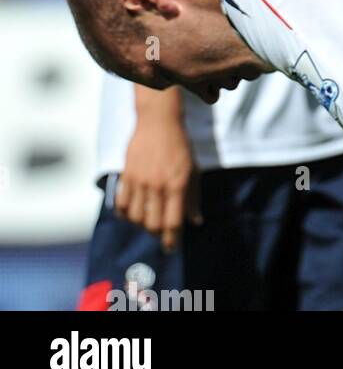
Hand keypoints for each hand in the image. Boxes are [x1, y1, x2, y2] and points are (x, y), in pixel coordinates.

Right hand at [115, 101, 200, 251]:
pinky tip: (131, 213)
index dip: (172, 238)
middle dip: (157, 234)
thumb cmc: (180, 146)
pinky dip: (124, 214)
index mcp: (177, 184)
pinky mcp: (126, 176)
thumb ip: (193, 197)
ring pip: (135, 218)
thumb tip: (196, 221)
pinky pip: (121, 204)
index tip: (171, 247)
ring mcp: (140, 181)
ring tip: (147, 220)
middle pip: (152, 224)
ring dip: (141, 224)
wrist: (159, 121)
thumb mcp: (193, 169)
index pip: (173, 221)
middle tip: (160, 232)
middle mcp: (158, 185)